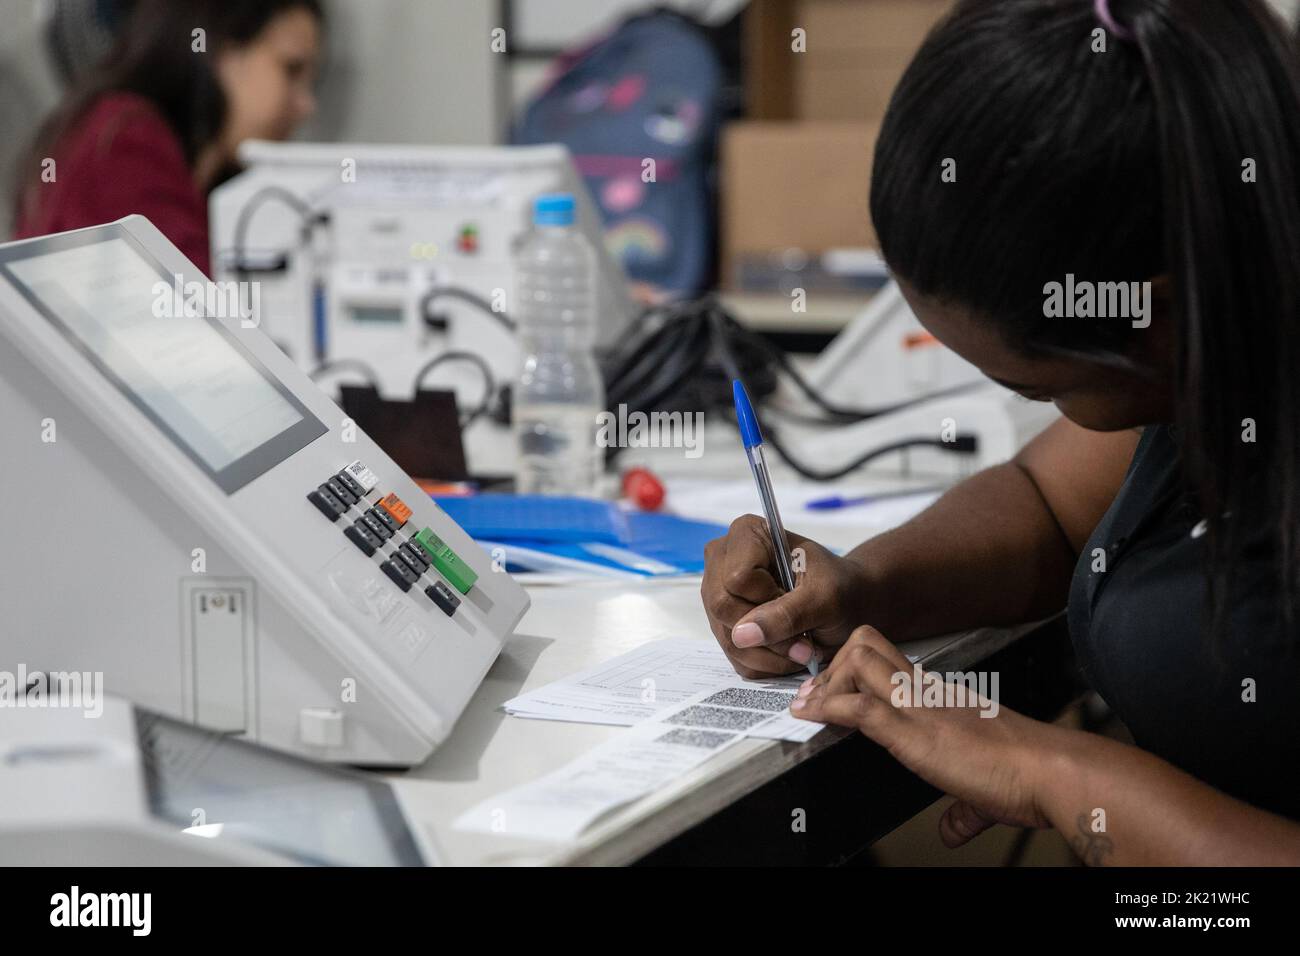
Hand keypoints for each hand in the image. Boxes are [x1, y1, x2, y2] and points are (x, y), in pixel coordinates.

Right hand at [701, 514, 872, 678]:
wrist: (847, 605)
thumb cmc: (840, 590)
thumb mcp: (825, 599)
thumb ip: (787, 613)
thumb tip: (741, 635)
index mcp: (747, 533)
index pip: (737, 578)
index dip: (767, 599)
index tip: (799, 600)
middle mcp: (722, 559)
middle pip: (723, 607)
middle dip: (767, 635)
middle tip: (804, 642)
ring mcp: (718, 593)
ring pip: (727, 637)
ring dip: (770, 654)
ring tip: (802, 649)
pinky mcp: (722, 622)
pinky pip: (733, 654)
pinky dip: (765, 663)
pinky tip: (788, 653)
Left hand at [790, 626, 1056, 846]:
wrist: (1050, 770)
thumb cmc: (1027, 774)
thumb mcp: (984, 791)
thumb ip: (962, 809)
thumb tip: (952, 828)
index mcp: (941, 697)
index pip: (887, 660)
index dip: (852, 669)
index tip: (832, 692)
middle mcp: (926, 692)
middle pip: (865, 644)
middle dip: (833, 665)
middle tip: (816, 696)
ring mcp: (918, 708)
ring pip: (858, 663)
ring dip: (826, 684)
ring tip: (808, 707)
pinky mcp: (914, 733)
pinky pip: (861, 708)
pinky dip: (829, 710)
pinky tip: (812, 718)